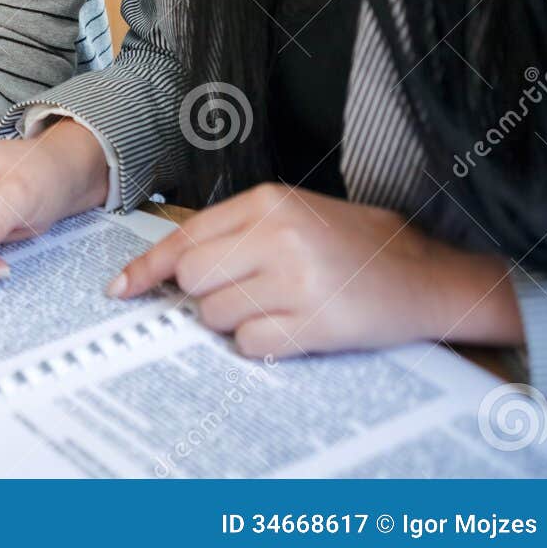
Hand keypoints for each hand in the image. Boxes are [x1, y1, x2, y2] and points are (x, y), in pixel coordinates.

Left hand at [108, 183, 512, 357]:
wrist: (426, 275)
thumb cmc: (354, 245)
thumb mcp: (293, 215)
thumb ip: (235, 232)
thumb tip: (172, 266)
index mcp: (267, 202)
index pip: (185, 237)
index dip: (147, 269)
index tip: (120, 289)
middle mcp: (278, 235)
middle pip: (193, 279)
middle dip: (204, 295)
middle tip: (240, 294)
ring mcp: (296, 279)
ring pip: (216, 315)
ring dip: (234, 322)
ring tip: (275, 308)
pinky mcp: (315, 322)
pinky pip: (250, 344)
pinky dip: (260, 345)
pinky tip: (289, 328)